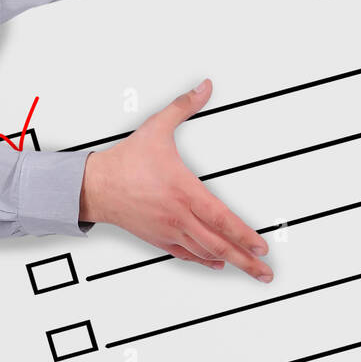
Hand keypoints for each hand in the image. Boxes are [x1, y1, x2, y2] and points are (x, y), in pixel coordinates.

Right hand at [79, 78, 273, 281]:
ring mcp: (168, 230)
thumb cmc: (126, 161)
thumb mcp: (157, 127)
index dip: (244, 235)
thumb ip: (183, 106)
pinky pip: (186, 254)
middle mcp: (178, 216)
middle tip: (265, 273)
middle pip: (218, 244)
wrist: (95, 186)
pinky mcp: (157, 238)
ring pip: (204, 253)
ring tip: (249, 270)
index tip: (262, 246)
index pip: (222, 218)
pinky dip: (204, 260)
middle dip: (245, 260)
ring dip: (229, 262)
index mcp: (183, 191)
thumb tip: (204, 87)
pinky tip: (216, 263)